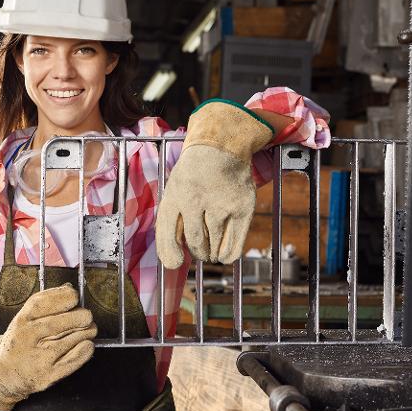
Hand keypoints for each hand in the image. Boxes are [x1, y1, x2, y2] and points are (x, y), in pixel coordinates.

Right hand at [0, 284, 96, 410]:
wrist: (3, 377)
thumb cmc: (18, 345)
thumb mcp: (22, 321)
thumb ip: (44, 304)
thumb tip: (69, 288)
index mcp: (21, 321)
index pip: (45, 302)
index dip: (65, 297)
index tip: (74, 297)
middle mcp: (29, 338)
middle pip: (65, 320)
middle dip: (82, 316)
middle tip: (85, 317)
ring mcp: (39, 358)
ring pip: (77, 337)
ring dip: (88, 331)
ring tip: (86, 330)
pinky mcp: (50, 375)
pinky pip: (78, 357)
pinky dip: (87, 348)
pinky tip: (85, 344)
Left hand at [156, 100, 273, 267]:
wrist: (222, 146)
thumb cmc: (194, 175)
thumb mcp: (174, 191)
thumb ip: (171, 222)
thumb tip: (173, 261)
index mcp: (175, 194)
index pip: (168, 231)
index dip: (170, 252)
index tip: (175, 264)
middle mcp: (197, 199)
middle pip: (196, 241)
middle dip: (197, 252)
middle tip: (200, 252)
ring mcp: (222, 203)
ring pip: (215, 244)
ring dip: (212, 253)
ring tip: (211, 251)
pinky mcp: (242, 207)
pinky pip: (235, 242)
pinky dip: (228, 254)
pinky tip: (224, 256)